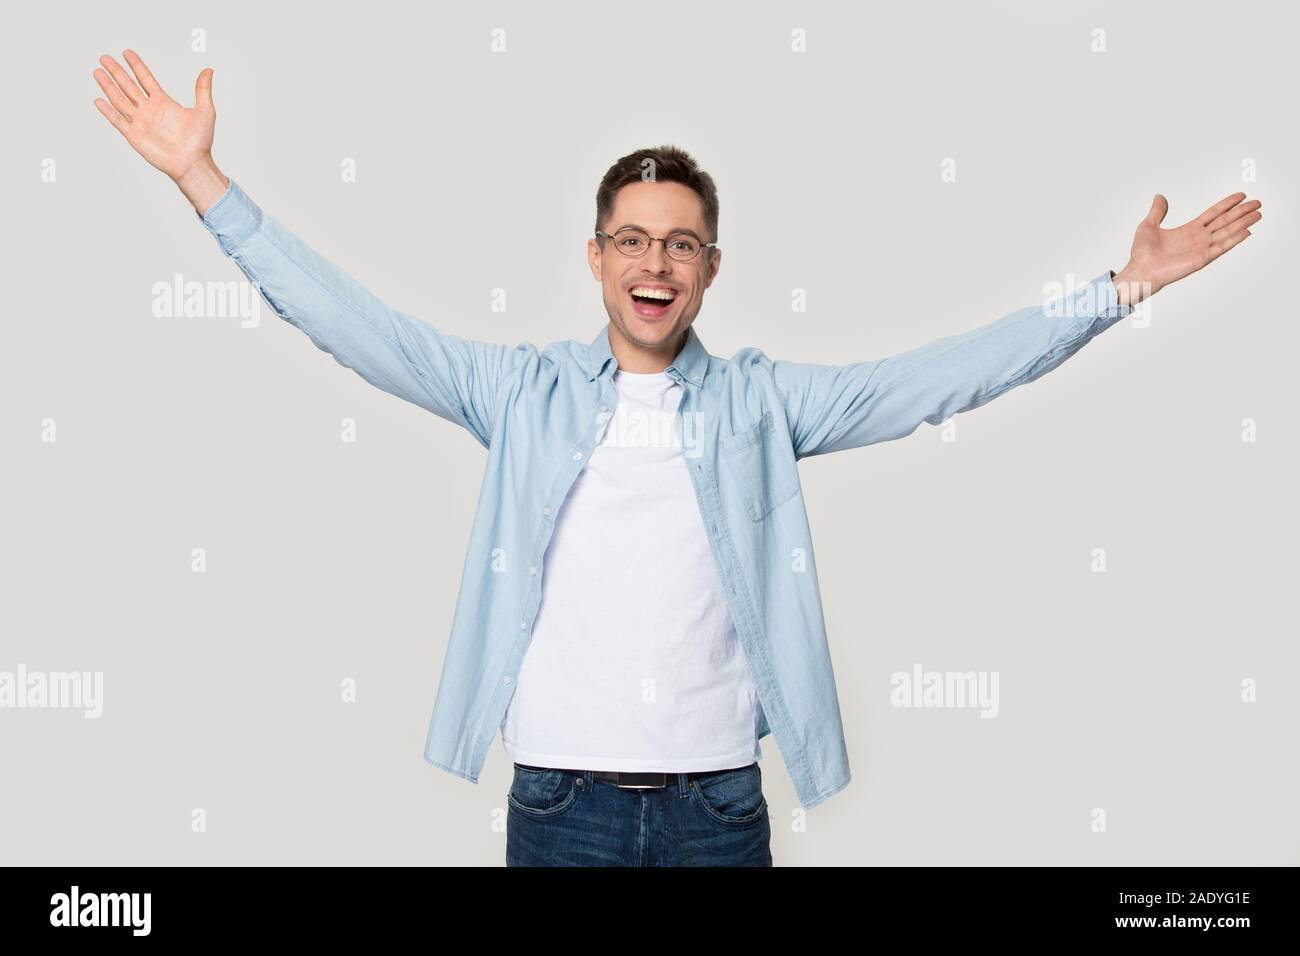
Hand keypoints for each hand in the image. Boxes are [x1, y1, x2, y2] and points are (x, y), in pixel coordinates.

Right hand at [92, 50, 228, 213]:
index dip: (136, 66)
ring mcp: (140, 122)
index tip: (127, 53)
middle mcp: (149, 110)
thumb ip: (203, 90)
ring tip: (97, 71)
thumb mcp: (205, 111)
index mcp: (163, 102)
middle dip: (116, 71)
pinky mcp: (134, 136)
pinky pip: (117, 121)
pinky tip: (98, 100)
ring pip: (119, 100)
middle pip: (128, 86)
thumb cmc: (200, 142)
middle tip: (105, 57)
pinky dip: (108, 111)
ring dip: (108, 86)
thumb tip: (209, 70)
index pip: (146, 79)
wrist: (192, 164)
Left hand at [1112, 192, 1261, 304]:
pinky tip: (1247, 231)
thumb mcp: (1149, 225)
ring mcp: (1201, 249)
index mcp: (1189, 230)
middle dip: (1242, 212)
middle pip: (1225, 221)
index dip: (1227, 204)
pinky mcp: (1201, 259)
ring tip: (1258, 214)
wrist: (1140, 270)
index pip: (1213, 214)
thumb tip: (1159, 197)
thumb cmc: (1142, 253)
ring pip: (1227, 232)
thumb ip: (1157, 211)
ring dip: (1243, 223)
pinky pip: (1221, 247)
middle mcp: (1198, 238)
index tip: (1241, 196)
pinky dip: (1234, 240)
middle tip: (1258, 203)